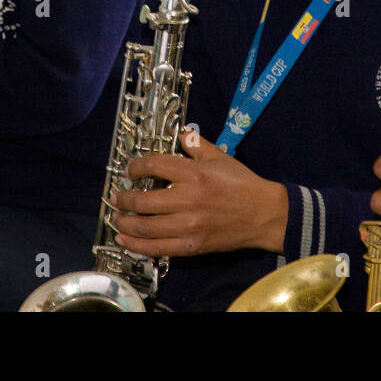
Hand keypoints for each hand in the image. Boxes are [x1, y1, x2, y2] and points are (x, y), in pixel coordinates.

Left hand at [111, 127, 288, 256]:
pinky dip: (136, 246)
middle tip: (115, 197)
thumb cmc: (241, 183)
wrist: (264, 215)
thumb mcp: (219, 156)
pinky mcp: (191, 246)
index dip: (135, 167)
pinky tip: (124, 241)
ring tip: (116, 218)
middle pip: (142, 200)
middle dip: (123, 199)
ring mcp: (188, 225)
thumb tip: (180, 133)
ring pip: (144, 226)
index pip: (153, 166)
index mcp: (193, 174)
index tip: (129, 170)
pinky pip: (157, 248)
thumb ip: (196, 144)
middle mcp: (187, 199)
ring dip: (124, 223)